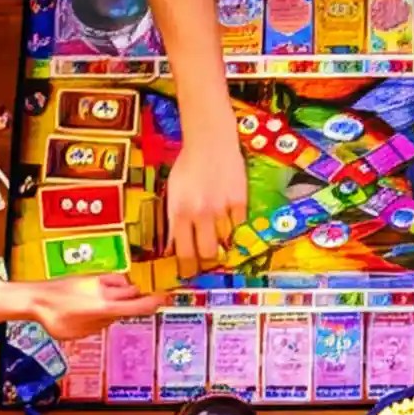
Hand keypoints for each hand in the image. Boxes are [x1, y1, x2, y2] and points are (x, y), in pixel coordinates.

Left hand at [25, 274, 164, 339]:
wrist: (34, 298)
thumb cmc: (54, 319)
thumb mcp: (79, 332)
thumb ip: (100, 324)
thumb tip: (113, 317)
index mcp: (105, 308)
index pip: (138, 305)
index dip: (155, 303)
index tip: (166, 301)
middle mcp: (105, 291)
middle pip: (134, 292)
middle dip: (139, 299)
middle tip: (140, 306)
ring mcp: (97, 280)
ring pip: (124, 282)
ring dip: (126, 291)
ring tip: (118, 301)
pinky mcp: (89, 275)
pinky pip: (110, 278)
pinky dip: (114, 285)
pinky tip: (104, 292)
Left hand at [166, 138, 247, 277]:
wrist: (210, 141)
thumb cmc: (188, 165)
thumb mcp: (173, 194)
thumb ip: (175, 220)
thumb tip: (175, 246)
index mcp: (180, 213)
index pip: (183, 252)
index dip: (187, 268)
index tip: (188, 273)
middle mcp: (200, 214)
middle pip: (207, 253)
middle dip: (207, 262)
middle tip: (206, 262)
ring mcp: (222, 208)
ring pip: (225, 241)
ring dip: (221, 243)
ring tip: (218, 237)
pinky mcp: (240, 201)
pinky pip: (239, 224)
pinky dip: (234, 223)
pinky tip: (229, 214)